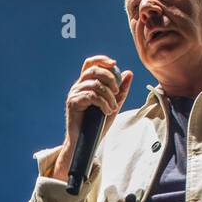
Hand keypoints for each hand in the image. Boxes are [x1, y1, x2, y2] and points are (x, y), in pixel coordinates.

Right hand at [52, 55, 132, 181]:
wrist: (87, 141)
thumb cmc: (98, 124)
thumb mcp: (114, 104)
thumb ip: (121, 90)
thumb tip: (128, 73)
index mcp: (86, 83)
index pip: (91, 64)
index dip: (101, 60)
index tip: (115, 63)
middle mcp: (78, 86)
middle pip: (94, 70)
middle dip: (109, 78)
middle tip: (117, 91)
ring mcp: (74, 94)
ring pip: (95, 85)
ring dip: (108, 96)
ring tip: (113, 107)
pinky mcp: (72, 103)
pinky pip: (92, 96)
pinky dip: (103, 103)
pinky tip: (107, 111)